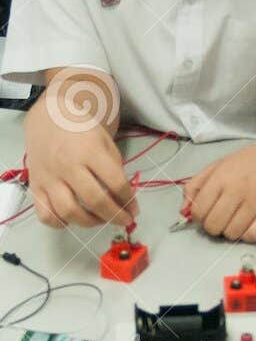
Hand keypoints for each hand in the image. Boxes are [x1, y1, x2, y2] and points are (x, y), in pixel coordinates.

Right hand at [25, 84, 133, 229]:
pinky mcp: (35, 185)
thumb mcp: (105, 141)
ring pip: (68, 212)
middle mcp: (67, 165)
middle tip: (124, 220)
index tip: (134, 209)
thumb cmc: (81, 130)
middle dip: (115, 215)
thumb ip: (114, 168)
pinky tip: (71, 219)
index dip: (128, 200)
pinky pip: (45, 214)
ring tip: (100, 219)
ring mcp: (49, 177)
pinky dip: (59, 223)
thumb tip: (124, 199)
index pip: (115, 182)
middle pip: (94, 200)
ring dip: (90, 222)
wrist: (49, 117)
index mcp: (89, 151)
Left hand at [183, 133, 255, 240]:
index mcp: (221, 177)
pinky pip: (253, 237)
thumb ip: (197, 185)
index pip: (198, 211)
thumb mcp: (220, 164)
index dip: (198, 218)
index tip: (207, 214)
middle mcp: (237, 191)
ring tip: (238, 219)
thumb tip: (183, 211)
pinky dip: (249, 235)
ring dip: (232, 231)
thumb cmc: (253, 159)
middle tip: (222, 218)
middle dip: (214, 227)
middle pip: (213, 226)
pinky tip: (251, 223)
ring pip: (232, 234)